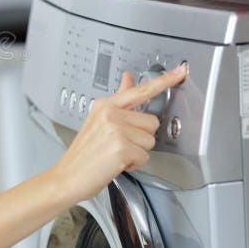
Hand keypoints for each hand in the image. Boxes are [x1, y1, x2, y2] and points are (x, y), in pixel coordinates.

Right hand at [49, 63, 186, 203]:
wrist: (68, 176)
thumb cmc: (84, 153)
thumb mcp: (98, 120)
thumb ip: (118, 99)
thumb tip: (128, 79)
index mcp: (105, 105)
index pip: (140, 90)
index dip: (164, 80)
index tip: (180, 71)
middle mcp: (110, 113)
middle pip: (152, 122)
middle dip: (141, 138)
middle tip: (120, 144)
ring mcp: (115, 129)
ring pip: (150, 140)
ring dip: (137, 152)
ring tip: (116, 154)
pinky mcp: (121, 147)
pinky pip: (144, 156)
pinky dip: (134, 164)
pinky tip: (117, 163)